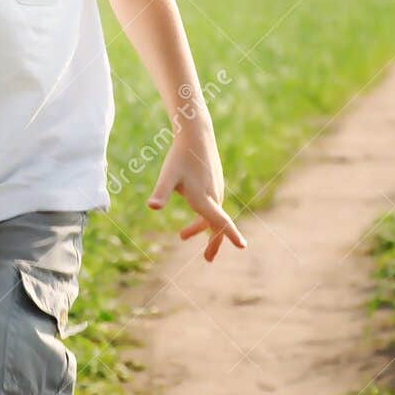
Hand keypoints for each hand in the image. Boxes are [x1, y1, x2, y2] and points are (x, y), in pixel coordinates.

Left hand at [146, 132, 247, 262]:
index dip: (230, 235)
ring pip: (211, 215)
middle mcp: (213, 196)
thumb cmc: (179, 156)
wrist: (195, 134)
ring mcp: (215, 189)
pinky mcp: (212, 183)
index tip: (243, 246)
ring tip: (182, 236)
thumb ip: (161, 192)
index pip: (219, 221)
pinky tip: (192, 216)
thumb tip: (152, 206)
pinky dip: (203, 216)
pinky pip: (211, 206)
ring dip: (201, 228)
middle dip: (213, 243)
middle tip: (208, 259)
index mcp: (203, 198)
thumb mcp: (168, 175)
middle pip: (216, 224)